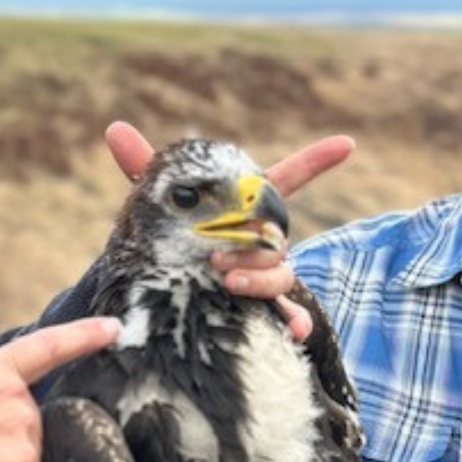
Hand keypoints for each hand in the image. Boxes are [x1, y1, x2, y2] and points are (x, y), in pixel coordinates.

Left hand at [104, 122, 355, 340]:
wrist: (168, 294)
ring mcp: (267, 278)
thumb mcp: (159, 208)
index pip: (288, 180)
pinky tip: (292, 331)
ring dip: (260, 279)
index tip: (346, 143)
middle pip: (277, 237)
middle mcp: (263, 243)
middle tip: (215, 257)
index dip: (315, 161)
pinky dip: (294, 322)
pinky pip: (290, 316)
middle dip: (253, 246)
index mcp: (247, 212)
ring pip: (281, 275)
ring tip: (227, 283)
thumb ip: (143, 169)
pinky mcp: (264, 312)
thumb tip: (115, 129)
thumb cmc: (171, 241)